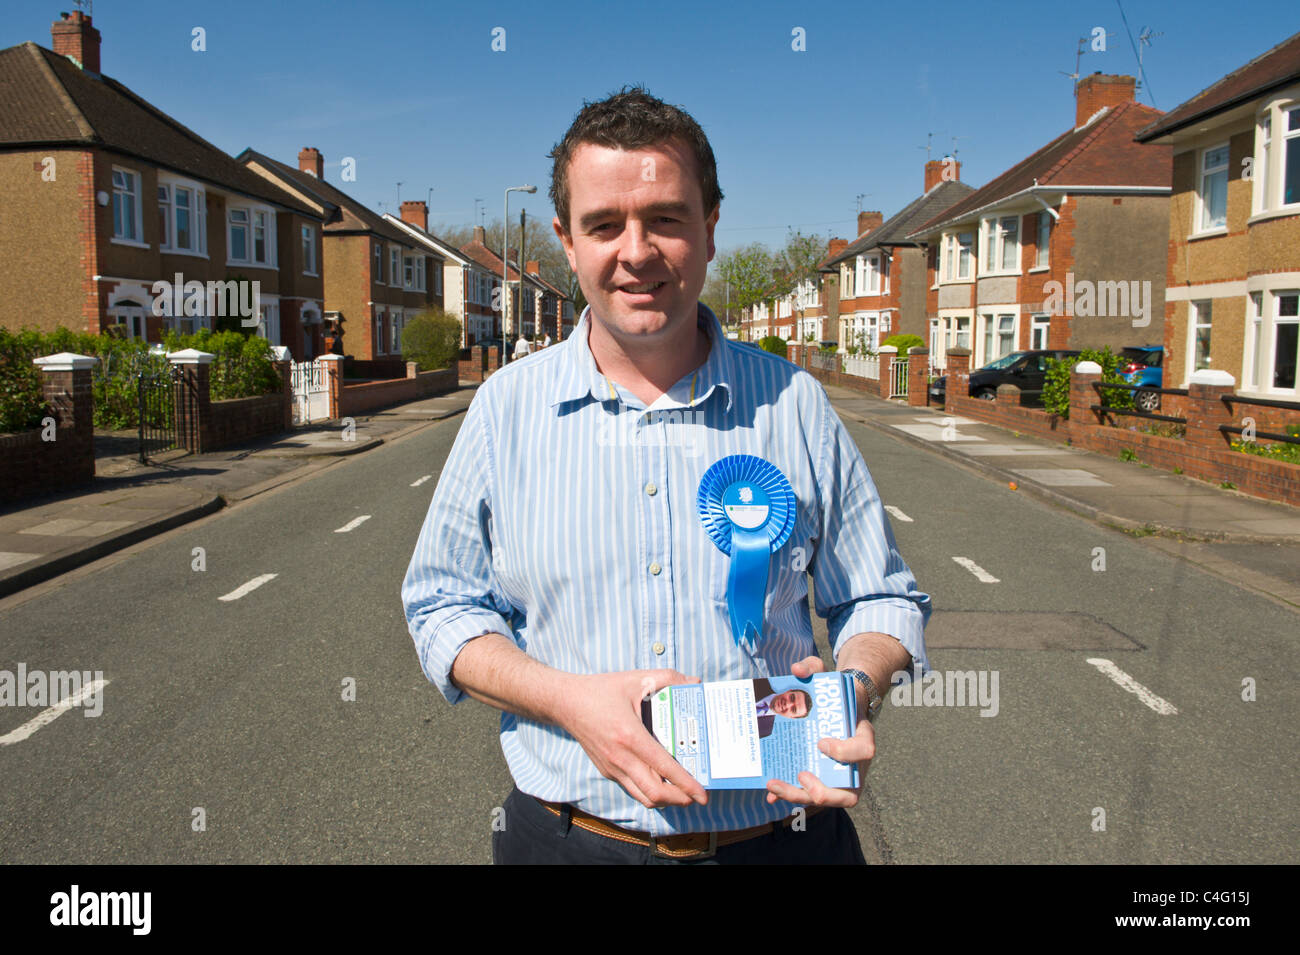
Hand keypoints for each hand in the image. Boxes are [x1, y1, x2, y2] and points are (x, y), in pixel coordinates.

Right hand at [554, 669, 708, 809]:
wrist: (565, 703)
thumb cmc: (601, 690)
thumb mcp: (636, 679)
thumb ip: (668, 678)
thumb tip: (695, 683)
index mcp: (630, 736)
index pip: (664, 768)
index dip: (687, 784)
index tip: (703, 795)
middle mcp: (621, 758)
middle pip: (655, 793)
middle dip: (680, 799)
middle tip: (696, 795)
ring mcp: (612, 767)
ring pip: (643, 797)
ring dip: (665, 799)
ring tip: (682, 792)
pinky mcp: (606, 770)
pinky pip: (632, 788)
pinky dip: (650, 790)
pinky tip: (661, 779)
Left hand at [764, 655, 872, 808]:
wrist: (835, 707)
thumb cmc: (832, 694)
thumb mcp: (825, 674)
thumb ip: (812, 666)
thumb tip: (796, 670)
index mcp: (862, 736)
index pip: (864, 750)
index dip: (845, 752)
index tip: (820, 743)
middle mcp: (856, 764)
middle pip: (848, 792)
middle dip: (823, 790)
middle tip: (801, 775)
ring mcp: (841, 777)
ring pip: (829, 799)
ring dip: (801, 797)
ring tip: (774, 785)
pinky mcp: (825, 782)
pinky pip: (812, 796)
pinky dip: (791, 796)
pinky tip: (770, 793)